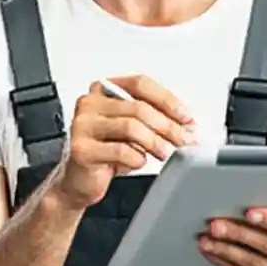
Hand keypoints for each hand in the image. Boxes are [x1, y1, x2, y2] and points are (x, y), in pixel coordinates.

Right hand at [47, 75, 195, 211]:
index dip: (167, 99)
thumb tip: (187, 124)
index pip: (139, 84)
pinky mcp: (82, 149)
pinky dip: (138, 158)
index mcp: (102, 90)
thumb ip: (155, 119)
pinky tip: (140, 161)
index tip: (186, 116)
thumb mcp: (132, 130)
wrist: (79, 181)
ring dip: (155, 142)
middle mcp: (89, 103)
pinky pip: (120, 151)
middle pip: (138, 107)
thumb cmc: (106, 152)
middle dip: (167, 125)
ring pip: (131, 127)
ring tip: (165, 153)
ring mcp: (82, 125)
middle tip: (183, 139)